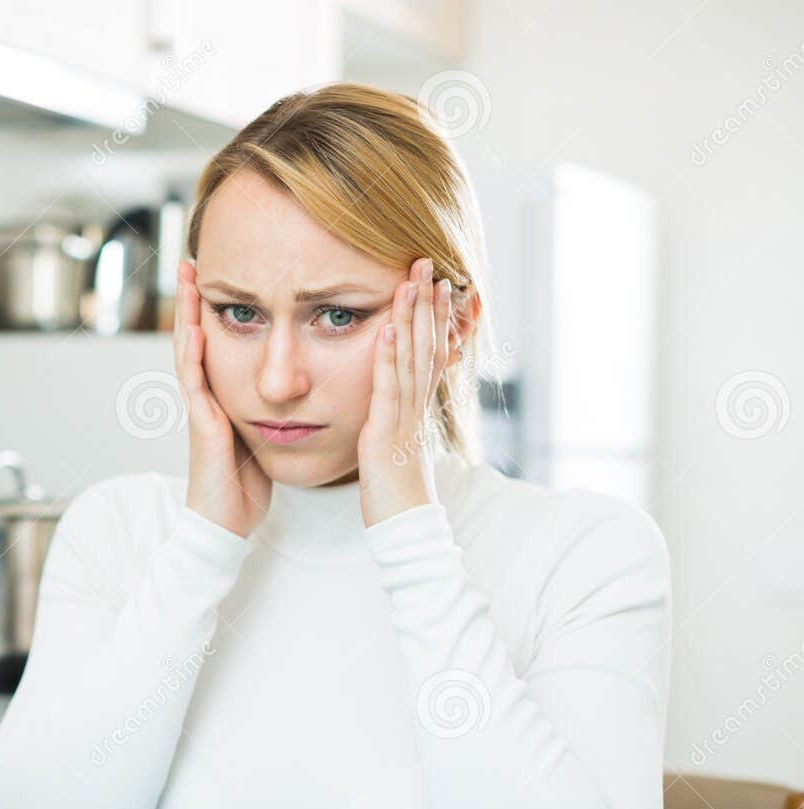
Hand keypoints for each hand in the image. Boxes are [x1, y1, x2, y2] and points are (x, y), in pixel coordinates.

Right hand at [175, 261, 272, 538]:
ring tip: (187, 276)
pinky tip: (196, 324)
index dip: (215, 308)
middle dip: (192, 298)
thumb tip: (292, 392)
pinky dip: (193, 350)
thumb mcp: (262, 437)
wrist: (227, 523)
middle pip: (195, 335)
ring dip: (186, 311)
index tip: (218, 274)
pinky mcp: (203, 422)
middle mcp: (207, 396)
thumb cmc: (246, 487)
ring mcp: (201, 407)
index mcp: (222, 396)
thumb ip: (270, 412)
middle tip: (191, 260)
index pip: (215, 342)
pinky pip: (195, 379)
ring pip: (189, 349)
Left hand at [358, 257, 451, 526]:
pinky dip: (390, 355)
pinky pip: (390, 388)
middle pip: (426, 346)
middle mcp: (416, 408)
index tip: (435, 283)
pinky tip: (391, 327)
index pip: (428, 353)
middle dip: (427, 303)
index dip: (433, 317)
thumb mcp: (397, 451)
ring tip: (413, 279)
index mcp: (417, 410)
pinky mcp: (388, 433)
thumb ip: (396, 424)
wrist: (406, 529)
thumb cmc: (396, 496)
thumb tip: (394, 409)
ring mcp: (405, 418)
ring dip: (413, 317)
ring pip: (412, 358)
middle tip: (428, 262)